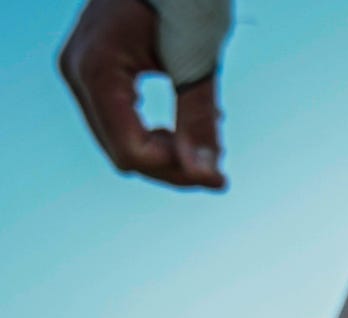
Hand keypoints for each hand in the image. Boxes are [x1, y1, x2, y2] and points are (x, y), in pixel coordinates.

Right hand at [58, 0, 226, 188]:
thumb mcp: (198, 60)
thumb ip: (199, 119)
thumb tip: (206, 175)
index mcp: (98, 70)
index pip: (131, 149)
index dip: (177, 172)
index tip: (221, 179)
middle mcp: (78, 73)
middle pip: (122, 152)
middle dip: (172, 168)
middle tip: (219, 175)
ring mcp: (81, 72)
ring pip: (118, 141)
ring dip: (164, 154)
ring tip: (208, 154)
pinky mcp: (96, 71)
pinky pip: (120, 120)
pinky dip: (154, 135)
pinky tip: (186, 133)